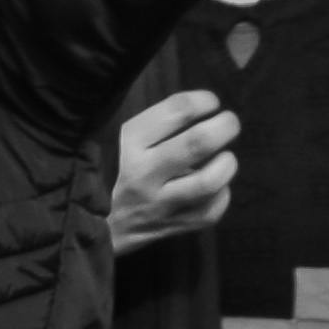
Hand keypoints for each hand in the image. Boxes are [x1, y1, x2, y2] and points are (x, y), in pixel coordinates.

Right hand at [112, 89, 236, 252]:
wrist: (98, 227)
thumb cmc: (119, 172)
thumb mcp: (125, 141)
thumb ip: (160, 122)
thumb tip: (202, 105)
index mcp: (130, 144)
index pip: (177, 111)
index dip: (204, 101)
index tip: (210, 103)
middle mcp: (143, 174)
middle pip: (198, 142)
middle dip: (225, 126)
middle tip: (229, 123)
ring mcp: (158, 204)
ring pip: (208, 181)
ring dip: (226, 163)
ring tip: (224, 158)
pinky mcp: (172, 227)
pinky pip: (210, 210)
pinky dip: (221, 194)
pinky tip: (214, 188)